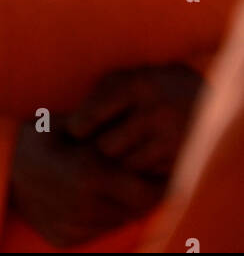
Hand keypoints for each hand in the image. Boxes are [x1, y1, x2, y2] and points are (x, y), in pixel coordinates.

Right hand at [9, 121, 164, 247]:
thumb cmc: (36, 137)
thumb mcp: (71, 124)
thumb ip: (108, 133)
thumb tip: (148, 137)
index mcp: (89, 174)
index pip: (150, 194)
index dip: (161, 184)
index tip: (160, 172)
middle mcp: (84, 204)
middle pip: (137, 210)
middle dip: (141, 194)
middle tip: (136, 177)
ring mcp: (73, 225)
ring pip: (118, 221)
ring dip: (121, 206)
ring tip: (108, 185)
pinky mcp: (64, 237)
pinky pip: (97, 230)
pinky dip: (99, 216)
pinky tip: (87, 197)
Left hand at [63, 64, 203, 175]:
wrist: (197, 95)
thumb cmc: (140, 87)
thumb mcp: (116, 81)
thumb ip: (92, 101)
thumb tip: (57, 129)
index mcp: (132, 87)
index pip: (89, 118)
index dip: (77, 128)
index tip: (76, 130)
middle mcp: (154, 112)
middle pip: (106, 148)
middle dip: (98, 146)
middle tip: (98, 141)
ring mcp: (172, 138)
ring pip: (126, 165)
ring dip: (119, 160)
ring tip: (122, 146)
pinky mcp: (183, 158)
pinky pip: (148, 174)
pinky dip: (140, 168)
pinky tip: (142, 152)